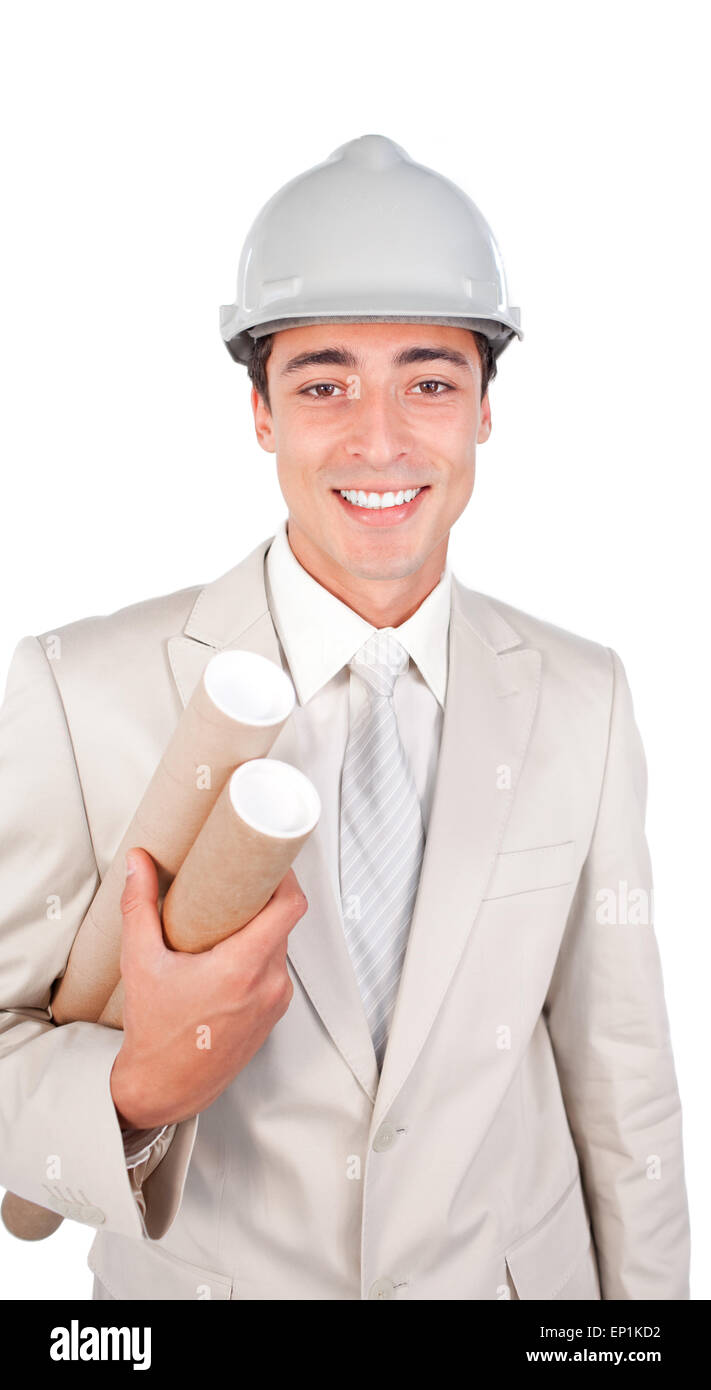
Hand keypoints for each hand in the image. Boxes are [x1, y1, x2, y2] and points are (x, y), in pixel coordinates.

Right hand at [109, 847, 306, 1128]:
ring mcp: (275, 1001)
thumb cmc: (154, 1033)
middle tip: (236, 881)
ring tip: (228, 917)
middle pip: (284, 921)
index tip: (267, 859)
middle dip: (263, 898)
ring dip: (261, 928)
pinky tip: (231, 952)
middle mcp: (269, 984)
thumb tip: (140, 863)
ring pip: (280, 945)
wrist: (165, 1088)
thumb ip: (139, 907)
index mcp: (243, 967)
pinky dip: (260, 954)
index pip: (290, 906)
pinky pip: (276, 970)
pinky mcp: (273, 1014)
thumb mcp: (140, 963)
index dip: (285, 876)